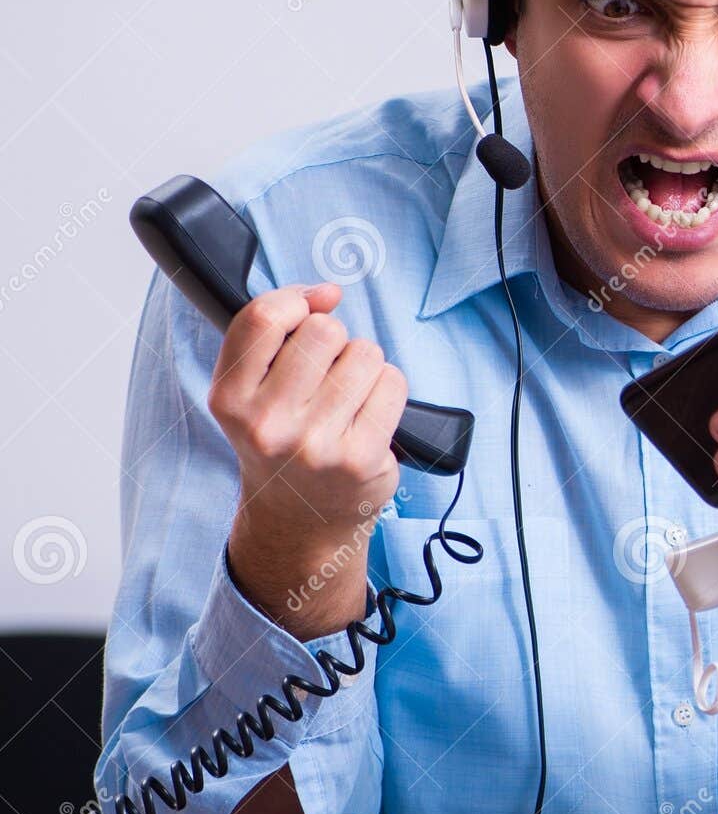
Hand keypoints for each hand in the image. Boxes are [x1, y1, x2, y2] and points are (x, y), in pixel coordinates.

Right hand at [206, 282, 407, 633]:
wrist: (301, 520)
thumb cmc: (282, 441)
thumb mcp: (250, 391)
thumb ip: (274, 333)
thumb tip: (328, 292)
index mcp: (229, 399)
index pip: (263, 317)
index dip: (296, 301)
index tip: (312, 309)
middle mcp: (266, 424)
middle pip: (324, 330)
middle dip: (335, 342)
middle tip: (327, 377)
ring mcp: (314, 444)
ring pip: (365, 353)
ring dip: (365, 367)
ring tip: (347, 399)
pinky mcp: (360, 458)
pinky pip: (393, 383)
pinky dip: (388, 390)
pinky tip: (369, 416)